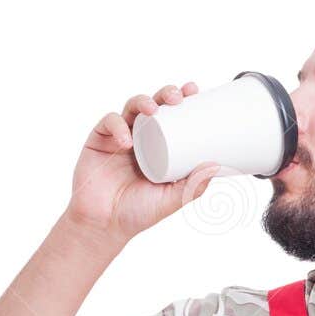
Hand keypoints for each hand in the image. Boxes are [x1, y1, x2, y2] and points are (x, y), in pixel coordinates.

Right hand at [66, 82, 220, 243]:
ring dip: (143, 102)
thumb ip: (192, 187)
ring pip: (131, 107)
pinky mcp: (99, 140)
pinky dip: (118, 128)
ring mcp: (119, 136)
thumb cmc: (137, 212)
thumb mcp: (170, 200)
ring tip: (153, 110)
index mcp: (160, 147)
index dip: (182, 99)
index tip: (194, 90)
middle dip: (166, 94)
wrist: (104, 225)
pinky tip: (127, 141)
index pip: (173, 117)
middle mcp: (141, 137)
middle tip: (177, 97)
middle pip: (154, 105)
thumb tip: (215, 166)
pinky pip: (109, 123)